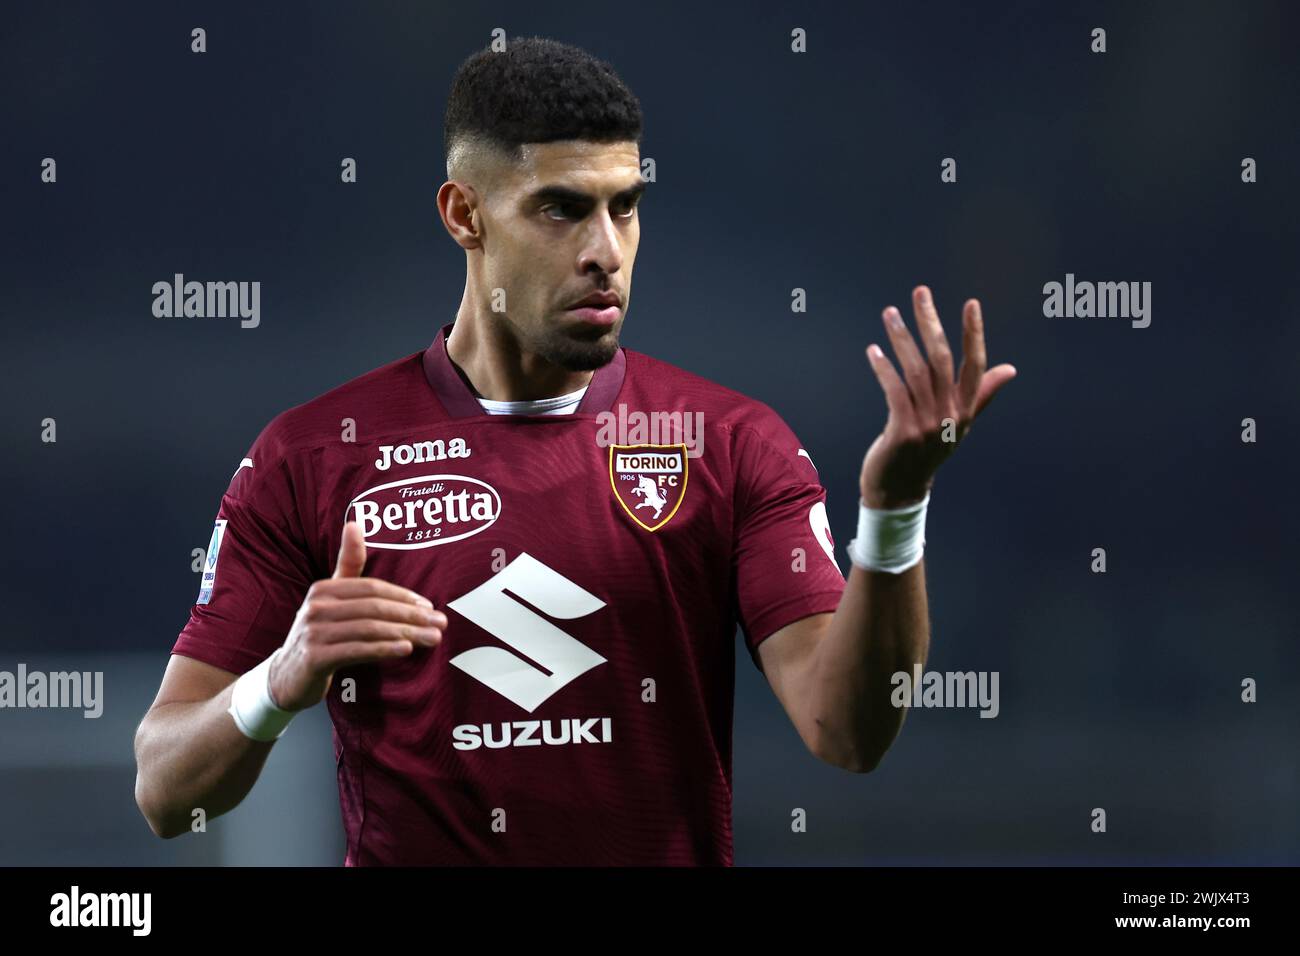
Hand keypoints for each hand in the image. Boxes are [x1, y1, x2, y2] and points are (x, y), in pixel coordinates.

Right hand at [268, 521, 445, 710]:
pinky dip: (384, 649)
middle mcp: (316, 607)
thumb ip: (348, 565)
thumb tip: (354, 522)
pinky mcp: (314, 658)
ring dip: (406, 633)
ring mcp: (313, 633)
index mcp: (323, 589)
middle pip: (374, 607)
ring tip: (432, 638)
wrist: (288, 676)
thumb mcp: (332, 598)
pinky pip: (356, 651)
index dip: (403, 596)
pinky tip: (406, 649)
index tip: (430, 606)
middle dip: (411, 615)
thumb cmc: (321, 633)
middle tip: (440, 624)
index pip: (372, 588)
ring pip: (369, 628)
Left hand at [861, 285, 1015, 508]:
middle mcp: (951, 415)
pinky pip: (894, 391)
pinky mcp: (903, 432)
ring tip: (889, 313)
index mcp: (966, 410)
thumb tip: (1011, 368)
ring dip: (901, 338)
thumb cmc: (927, 451)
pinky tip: (874, 350)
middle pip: (943, 359)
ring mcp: (928, 425)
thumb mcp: (958, 424)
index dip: (974, 333)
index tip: (971, 303)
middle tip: (920, 292)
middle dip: (931, 322)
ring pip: (915, 371)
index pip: (976, 364)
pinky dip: (884, 368)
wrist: (900, 491)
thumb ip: (981, 394)